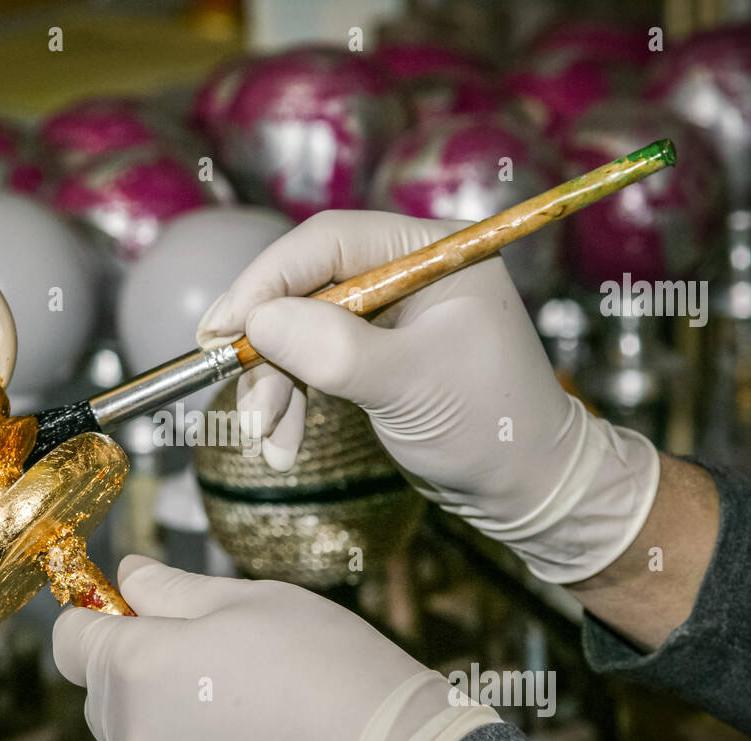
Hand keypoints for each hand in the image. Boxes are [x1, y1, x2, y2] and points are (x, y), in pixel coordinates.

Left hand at [51, 555, 499, 740]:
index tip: (137, 610)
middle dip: (140, 668)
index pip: (69, 639)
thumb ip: (173, 589)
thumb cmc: (330, 673)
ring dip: (174, 720)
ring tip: (252, 705)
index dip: (99, 615)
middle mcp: (133, 740)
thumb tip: (129, 576)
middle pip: (104, 695)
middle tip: (215, 652)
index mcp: (135, 670)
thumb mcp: (253, 601)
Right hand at [197, 210, 659, 583]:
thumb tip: (259, 319)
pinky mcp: (372, 356)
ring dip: (272, 384)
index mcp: (430, 251)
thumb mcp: (411, 384)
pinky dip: (290, 401)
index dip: (268, 279)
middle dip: (267, 345)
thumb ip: (335, 349)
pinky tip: (283, 443)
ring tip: (266, 435)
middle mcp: (405, 272)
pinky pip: (310, 364)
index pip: (329, 241)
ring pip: (298, 330)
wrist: (527, 489)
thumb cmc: (491, 427)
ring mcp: (387, 316)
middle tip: (235, 386)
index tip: (224, 326)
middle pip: (305, 286)